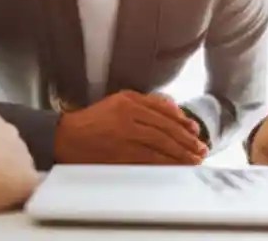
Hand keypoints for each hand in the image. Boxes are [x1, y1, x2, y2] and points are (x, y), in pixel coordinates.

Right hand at [54, 90, 207, 164]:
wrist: (66, 137)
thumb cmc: (93, 121)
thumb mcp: (117, 102)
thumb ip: (145, 104)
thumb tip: (175, 111)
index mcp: (128, 100)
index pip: (163, 111)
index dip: (182, 122)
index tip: (195, 132)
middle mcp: (128, 114)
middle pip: (166, 128)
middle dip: (187, 140)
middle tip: (201, 149)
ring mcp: (125, 134)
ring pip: (161, 144)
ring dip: (181, 153)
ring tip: (194, 160)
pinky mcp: (121, 153)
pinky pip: (150, 158)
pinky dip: (166, 163)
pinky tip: (176, 166)